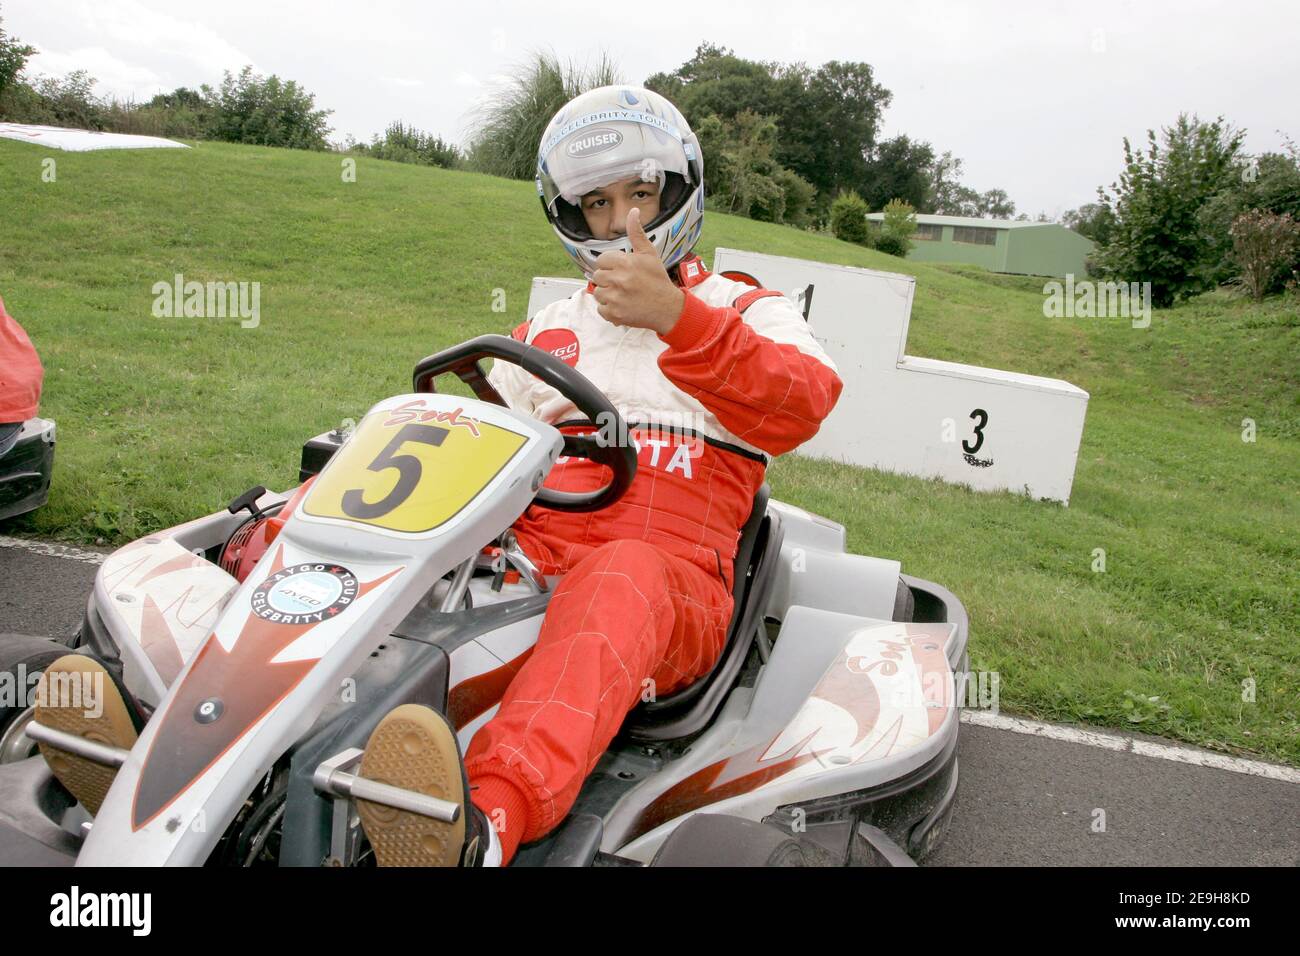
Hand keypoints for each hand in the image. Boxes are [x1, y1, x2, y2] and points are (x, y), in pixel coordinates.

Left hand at [590, 208, 684, 334]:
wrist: (668, 308)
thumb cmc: (658, 280)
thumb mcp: (649, 254)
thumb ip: (636, 233)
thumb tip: (633, 211)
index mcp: (625, 263)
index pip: (601, 260)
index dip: (610, 265)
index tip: (621, 271)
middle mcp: (618, 280)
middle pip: (598, 276)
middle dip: (608, 280)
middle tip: (624, 284)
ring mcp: (615, 298)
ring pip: (598, 293)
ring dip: (608, 295)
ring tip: (624, 295)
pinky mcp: (614, 314)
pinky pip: (601, 309)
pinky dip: (609, 310)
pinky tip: (623, 306)